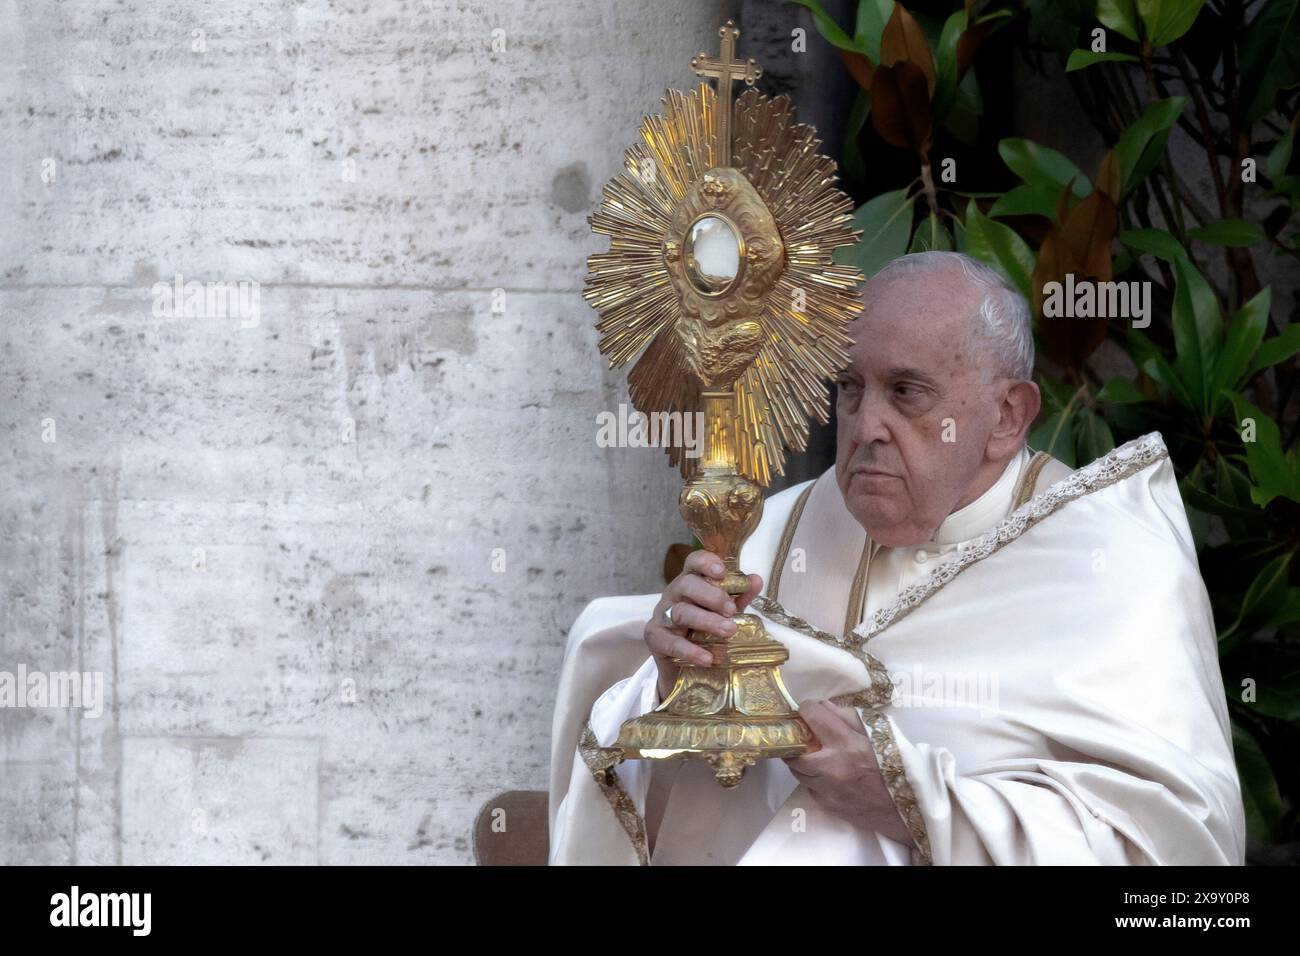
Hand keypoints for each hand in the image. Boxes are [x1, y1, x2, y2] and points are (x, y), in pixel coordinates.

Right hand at [644, 550, 761, 701]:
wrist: (683, 669)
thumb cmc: (703, 631)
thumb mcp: (724, 612)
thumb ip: (738, 597)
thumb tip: (756, 580)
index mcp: (690, 582)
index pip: (693, 563)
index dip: (706, 563)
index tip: (722, 571)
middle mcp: (673, 595)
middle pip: (687, 585)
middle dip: (712, 596)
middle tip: (732, 610)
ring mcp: (661, 616)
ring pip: (681, 612)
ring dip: (707, 621)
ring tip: (729, 631)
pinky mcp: (654, 638)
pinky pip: (671, 642)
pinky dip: (691, 650)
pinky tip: (708, 658)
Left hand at [783, 700, 914, 847]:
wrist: (908, 806)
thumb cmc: (895, 765)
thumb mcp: (878, 732)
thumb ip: (848, 716)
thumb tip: (823, 707)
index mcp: (846, 744)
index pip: (811, 716)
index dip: (808, 709)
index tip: (811, 709)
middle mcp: (831, 766)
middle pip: (792, 748)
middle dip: (795, 739)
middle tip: (804, 734)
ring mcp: (826, 788)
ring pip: (796, 770)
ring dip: (802, 759)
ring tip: (815, 754)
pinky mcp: (826, 804)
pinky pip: (809, 787)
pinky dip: (813, 778)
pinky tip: (827, 775)